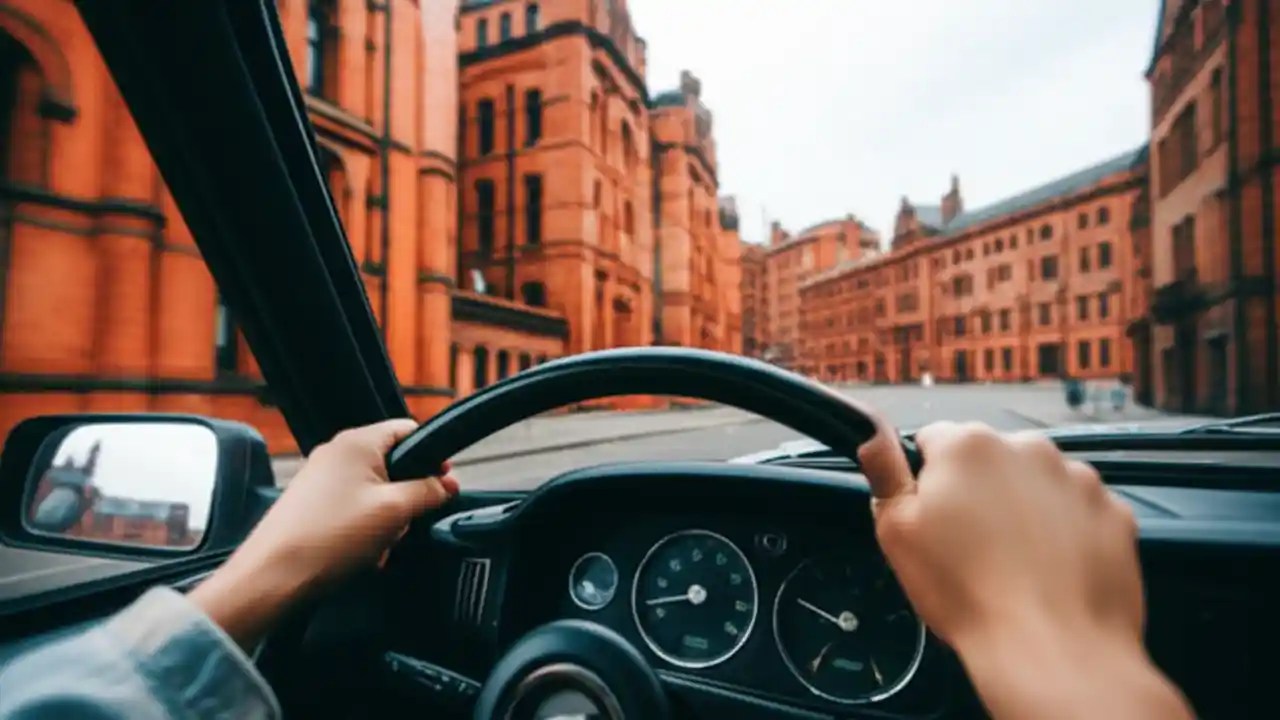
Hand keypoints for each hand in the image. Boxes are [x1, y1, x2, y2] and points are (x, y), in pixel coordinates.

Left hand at [191, 418, 457, 647]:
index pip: (409, 431)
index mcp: (357, 442)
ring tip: (379, 546)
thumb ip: (428, 491)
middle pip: (393, 464)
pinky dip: (365, 530)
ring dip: (387, 520)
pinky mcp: (313, 504)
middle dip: (406, 497)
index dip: (432, 456)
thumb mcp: (394, 511)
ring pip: (375, 492)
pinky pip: (354, 509)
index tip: (444, 483)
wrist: (274, 575)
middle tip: (406, 523)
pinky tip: (362, 554)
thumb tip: (449, 483)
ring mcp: (322, 479)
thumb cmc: (331, 536)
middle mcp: (337, 453)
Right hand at [857, 420, 1192, 718]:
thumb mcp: (898, 533)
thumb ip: (884, 473)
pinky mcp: (1115, 512)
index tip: (933, 518)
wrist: (1053, 648)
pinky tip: (1053, 570)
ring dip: (1024, 507)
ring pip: (1037, 483)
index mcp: (968, 445)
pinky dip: (1067, 531)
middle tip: (971, 546)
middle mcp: (1027, 447)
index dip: (926, 480)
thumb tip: (873, 435)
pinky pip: (1080, 511)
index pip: (933, 440)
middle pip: (990, 459)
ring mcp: (1078, 478)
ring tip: (1016, 563)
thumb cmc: (965, 592)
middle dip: (979, 490)